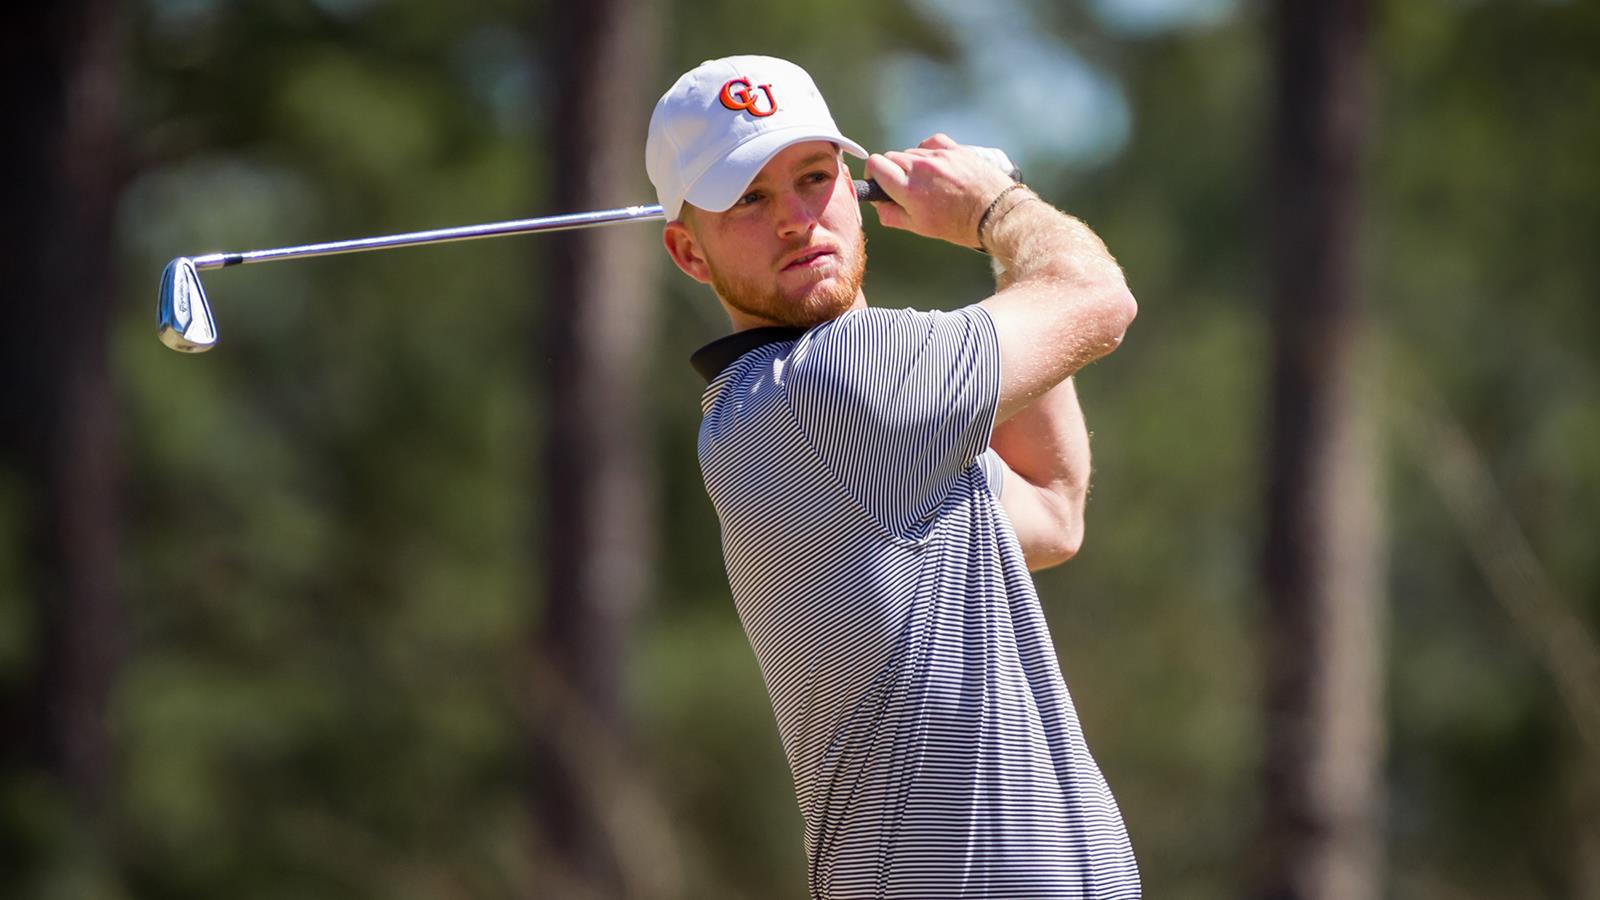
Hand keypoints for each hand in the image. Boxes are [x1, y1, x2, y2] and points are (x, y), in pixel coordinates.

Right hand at [864, 134, 1018, 248]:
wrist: (995, 213)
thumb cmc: (959, 225)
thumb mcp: (921, 228)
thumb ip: (892, 215)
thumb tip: (878, 205)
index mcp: (909, 189)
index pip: (876, 164)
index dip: (873, 173)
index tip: (879, 182)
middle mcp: (921, 168)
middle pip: (891, 157)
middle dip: (892, 171)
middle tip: (904, 187)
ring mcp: (939, 156)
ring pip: (910, 152)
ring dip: (912, 164)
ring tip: (927, 182)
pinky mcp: (954, 148)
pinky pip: (930, 143)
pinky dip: (927, 152)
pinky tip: (935, 165)